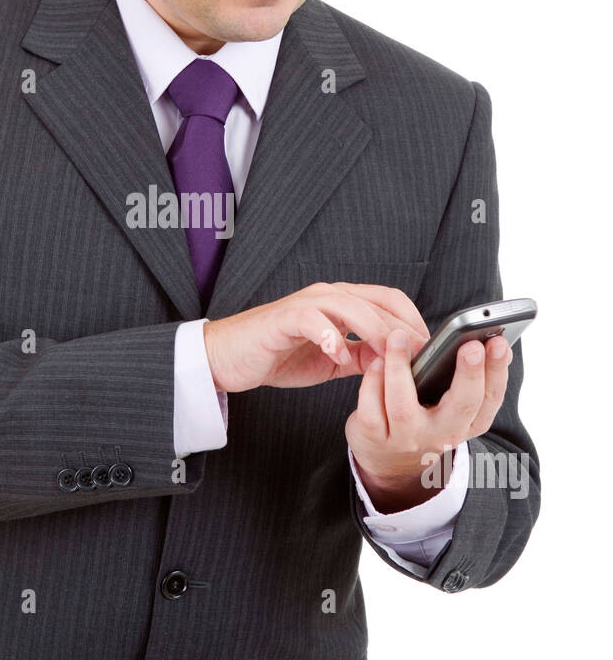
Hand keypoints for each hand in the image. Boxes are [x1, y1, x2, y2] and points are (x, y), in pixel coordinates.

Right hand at [202, 281, 429, 392]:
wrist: (229, 357)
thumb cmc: (278, 355)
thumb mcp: (330, 360)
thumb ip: (360, 357)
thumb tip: (392, 363)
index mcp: (341, 304)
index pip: (389, 301)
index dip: (414, 322)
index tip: (431, 351)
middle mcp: (327, 296)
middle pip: (378, 301)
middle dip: (403, 329)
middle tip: (418, 357)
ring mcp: (306, 304)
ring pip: (351, 306)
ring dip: (374, 331)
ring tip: (387, 357)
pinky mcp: (284, 319)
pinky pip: (312, 320)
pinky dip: (329, 336)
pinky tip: (337, 356)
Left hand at [345, 329, 513, 509]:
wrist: (390, 461)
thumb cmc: (426, 416)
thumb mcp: (451, 404)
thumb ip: (466, 376)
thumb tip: (488, 338)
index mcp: (467, 422)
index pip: (490, 398)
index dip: (497, 371)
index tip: (500, 343)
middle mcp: (442, 434)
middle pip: (461, 407)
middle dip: (468, 374)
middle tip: (469, 344)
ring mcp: (407, 439)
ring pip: (404, 407)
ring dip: (400, 369)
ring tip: (397, 337)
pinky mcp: (374, 437)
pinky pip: (371, 409)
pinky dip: (372, 382)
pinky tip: (376, 360)